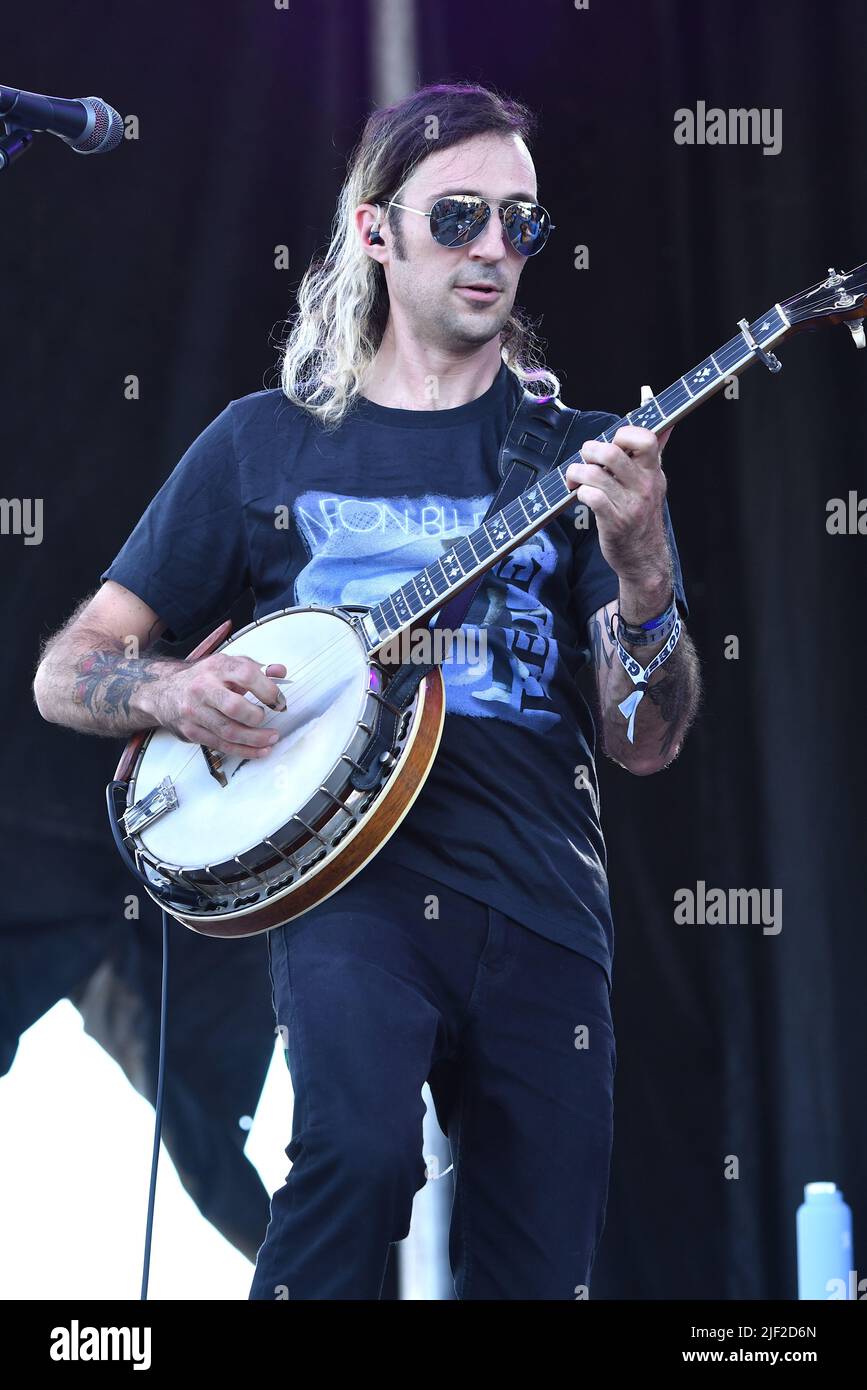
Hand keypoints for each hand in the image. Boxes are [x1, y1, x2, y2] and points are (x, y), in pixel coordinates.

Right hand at [143, 653, 288, 757]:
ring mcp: (195, 712)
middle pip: (234, 707)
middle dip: (257, 718)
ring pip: (229, 731)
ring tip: (271, 739)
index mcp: (217, 667)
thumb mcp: (227, 666)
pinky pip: (222, 745)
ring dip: (255, 740)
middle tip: (270, 720)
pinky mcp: (192, 731)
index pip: (246, 675)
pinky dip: (244, 751)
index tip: (278, 701)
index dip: (267, 690)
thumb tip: (279, 671)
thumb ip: (255, 668)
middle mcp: (203, 688)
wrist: (164, 693)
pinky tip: (259, 750)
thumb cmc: (203, 679)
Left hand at [565, 423, 674, 583]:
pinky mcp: (614, 521)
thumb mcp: (653, 483)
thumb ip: (654, 455)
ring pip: (595, 474)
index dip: (624, 433)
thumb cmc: (642, 517)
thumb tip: (666, 425)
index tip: (612, 442)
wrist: (644, 558)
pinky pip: (591, 496)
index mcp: (653, 472)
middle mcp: (644, 486)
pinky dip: (579, 492)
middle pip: (612, 452)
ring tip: (576, 479)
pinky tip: (580, 495)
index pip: (647, 439)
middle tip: (586, 459)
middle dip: (590, 450)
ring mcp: (629, 504)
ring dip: (577, 472)